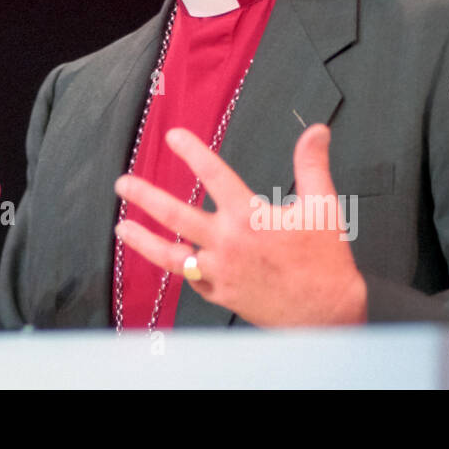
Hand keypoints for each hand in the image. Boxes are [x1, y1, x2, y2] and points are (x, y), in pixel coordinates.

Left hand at [114, 123, 366, 326]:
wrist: (326, 317)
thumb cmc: (325, 264)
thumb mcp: (324, 207)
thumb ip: (312, 165)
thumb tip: (316, 131)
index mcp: (249, 218)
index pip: (213, 175)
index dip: (192, 151)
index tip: (173, 136)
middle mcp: (227, 244)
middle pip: (175, 215)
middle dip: (145, 197)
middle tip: (123, 184)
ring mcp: (220, 273)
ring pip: (171, 255)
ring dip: (143, 241)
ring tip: (122, 228)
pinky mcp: (220, 295)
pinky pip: (191, 279)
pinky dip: (179, 268)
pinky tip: (169, 259)